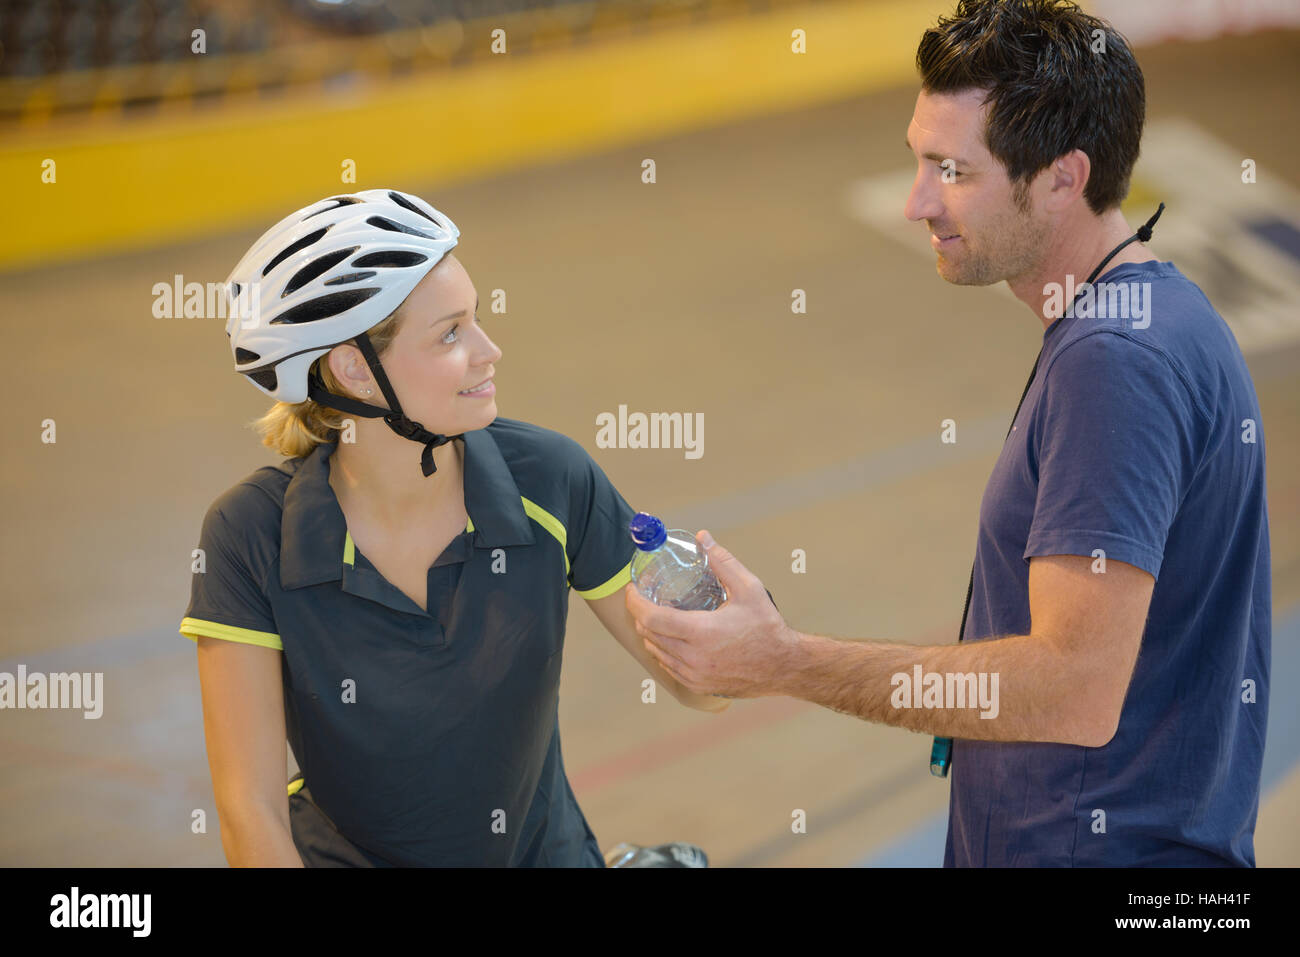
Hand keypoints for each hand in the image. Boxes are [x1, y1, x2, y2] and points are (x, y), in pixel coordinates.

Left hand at [623, 530, 798, 697]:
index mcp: (701, 633)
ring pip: (656, 653)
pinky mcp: (698, 685)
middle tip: (643, 599)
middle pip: (649, 635)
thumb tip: (703, 538)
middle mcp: (693, 657)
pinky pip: (668, 668)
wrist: (783, 666)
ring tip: (655, 616)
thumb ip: (722, 561)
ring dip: (650, 633)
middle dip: (640, 615)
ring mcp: (694, 675)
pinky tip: (671, 639)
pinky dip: (663, 651)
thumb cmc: (767, 628)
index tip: (632, 590)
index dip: (635, 603)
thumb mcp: (749, 589)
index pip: (652, 619)